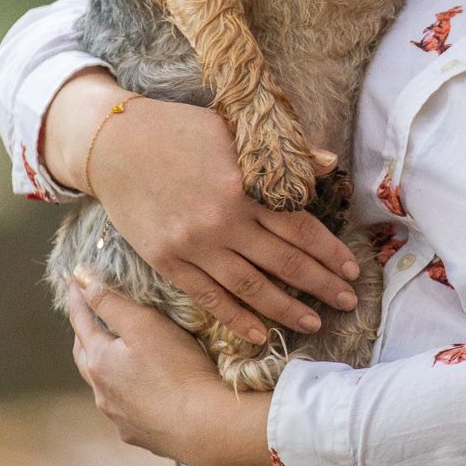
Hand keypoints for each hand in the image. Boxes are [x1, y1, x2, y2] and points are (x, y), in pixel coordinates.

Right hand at [57, 77, 362, 349]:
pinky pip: (209, 298)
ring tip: (313, 323)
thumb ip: (283, 153)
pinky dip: (237, 320)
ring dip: (286, 310)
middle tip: (347, 302)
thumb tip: (331, 164)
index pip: (301, 228)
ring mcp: (194, 246)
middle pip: (284, 262)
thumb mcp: (234, 131)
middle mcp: (223, 221)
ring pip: (251, 288)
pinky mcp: (167, 262)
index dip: (330, 252)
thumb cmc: (179, 131)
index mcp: (245, 186)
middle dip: (321, 285)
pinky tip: (261, 334)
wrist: (113, 144)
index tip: (352, 269)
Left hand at [65, 273, 273, 465]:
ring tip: (114, 353)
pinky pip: (125, 408)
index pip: (81, 322)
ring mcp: (119, 417)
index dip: (77, 298)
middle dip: (86, 333)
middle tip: (88, 315)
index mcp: (100, 361)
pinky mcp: (140, 434)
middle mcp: (102, 392)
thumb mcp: (145, 325)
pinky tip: (141, 391)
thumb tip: (80, 279)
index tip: (71, 278)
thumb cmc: (179, 371)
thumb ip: (112, 301)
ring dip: (105, 366)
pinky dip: (127, 392)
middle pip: (85, 355)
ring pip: (104, 385)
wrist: (206, 428)